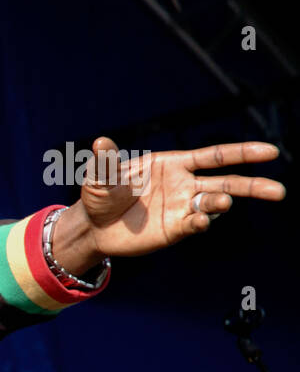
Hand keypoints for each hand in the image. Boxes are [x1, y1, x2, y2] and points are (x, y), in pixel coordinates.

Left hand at [57, 136, 284, 267]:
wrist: (93, 227)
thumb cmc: (100, 195)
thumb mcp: (100, 177)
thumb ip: (106, 162)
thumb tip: (100, 142)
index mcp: (173, 164)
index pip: (213, 156)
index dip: (241, 153)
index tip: (270, 151)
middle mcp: (184, 184)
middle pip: (226, 183)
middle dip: (253, 186)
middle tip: (278, 191)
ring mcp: (182, 208)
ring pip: (213, 205)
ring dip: (222, 203)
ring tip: (223, 203)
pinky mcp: (175, 229)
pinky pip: (195, 225)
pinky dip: (200, 223)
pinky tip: (199, 221)